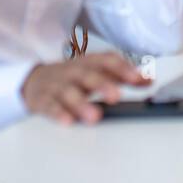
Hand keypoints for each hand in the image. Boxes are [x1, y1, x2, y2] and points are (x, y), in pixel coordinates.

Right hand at [21, 53, 148, 124]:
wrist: (34, 80)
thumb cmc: (73, 77)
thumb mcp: (96, 72)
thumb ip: (122, 76)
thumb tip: (149, 80)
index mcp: (89, 63)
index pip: (107, 61)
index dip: (123, 69)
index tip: (138, 79)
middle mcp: (73, 72)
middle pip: (88, 76)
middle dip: (103, 85)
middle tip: (116, 96)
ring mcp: (57, 85)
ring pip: (69, 92)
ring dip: (82, 104)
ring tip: (95, 116)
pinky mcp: (43, 100)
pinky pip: (50, 106)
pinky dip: (59, 113)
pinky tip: (68, 121)